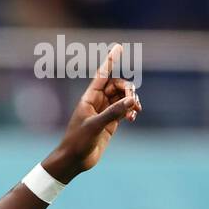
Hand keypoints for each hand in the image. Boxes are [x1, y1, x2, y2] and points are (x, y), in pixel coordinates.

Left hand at [44, 44, 139, 183]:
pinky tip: (133, 118)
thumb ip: (113, 113)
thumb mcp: (95, 126)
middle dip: (127, 89)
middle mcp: (98, 102)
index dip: (110, 61)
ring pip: (122, 98)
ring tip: (135, 112)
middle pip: (117, 86)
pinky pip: (124, 111)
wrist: (74, 161)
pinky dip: (130, 111)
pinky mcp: (110, 124)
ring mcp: (105, 112)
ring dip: (131, 101)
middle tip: (132, 101)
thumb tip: (131, 101)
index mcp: (89, 98)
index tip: (118, 47)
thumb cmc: (78, 142)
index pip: (102, 75)